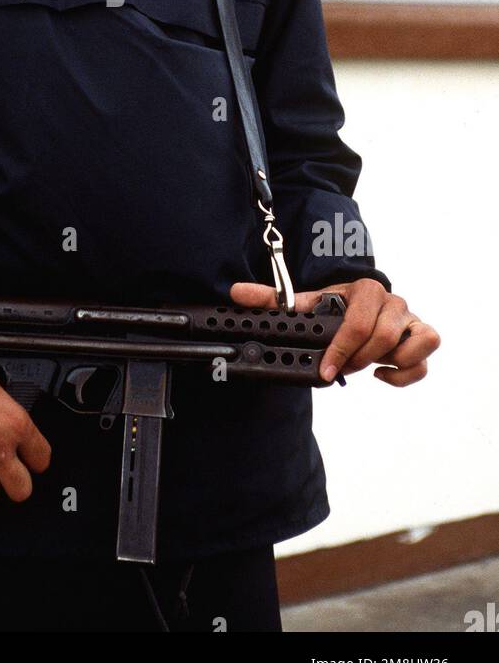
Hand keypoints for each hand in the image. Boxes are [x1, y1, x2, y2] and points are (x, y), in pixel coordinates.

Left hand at [229, 278, 439, 386]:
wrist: (360, 301)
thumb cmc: (334, 305)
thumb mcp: (306, 302)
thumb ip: (272, 299)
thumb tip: (236, 293)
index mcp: (364, 290)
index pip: (357, 323)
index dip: (341, 351)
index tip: (324, 371)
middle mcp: (392, 301)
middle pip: (384, 336)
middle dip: (360, 358)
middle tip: (343, 367)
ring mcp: (411, 318)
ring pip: (417, 341)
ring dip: (391, 361)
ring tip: (368, 365)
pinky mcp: (422, 336)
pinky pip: (425, 357)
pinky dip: (407, 371)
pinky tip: (383, 373)